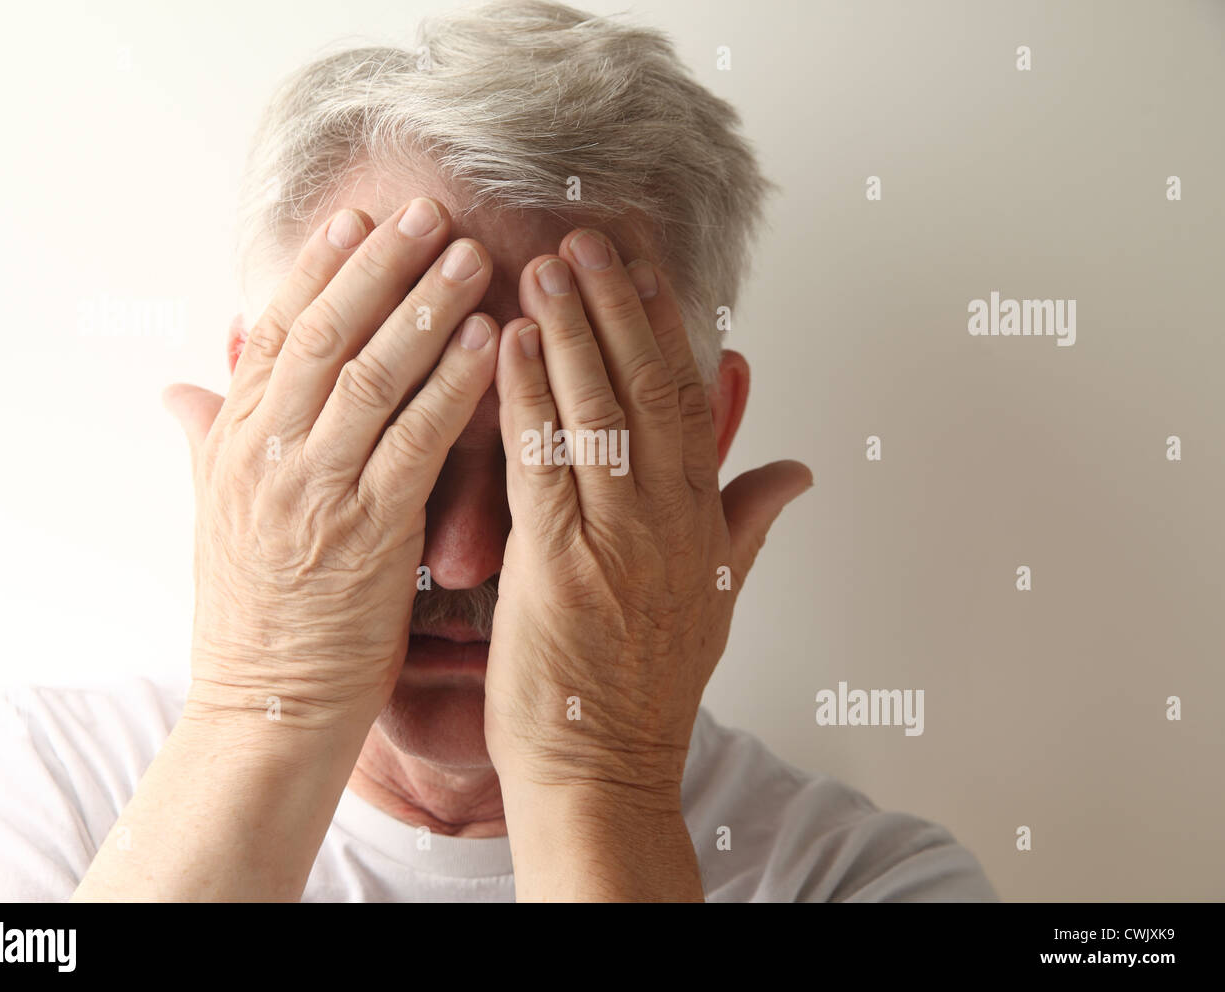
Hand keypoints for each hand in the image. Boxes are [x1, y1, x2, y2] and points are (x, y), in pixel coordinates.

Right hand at [163, 197, 498, 731]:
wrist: (266, 709)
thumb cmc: (256, 615)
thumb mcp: (215, 517)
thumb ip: (207, 441)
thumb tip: (181, 388)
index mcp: (233, 444)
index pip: (275, 333)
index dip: (318, 270)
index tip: (357, 219)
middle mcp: (266, 454)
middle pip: (324, 333)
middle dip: (379, 266)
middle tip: (427, 210)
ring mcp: (313, 488)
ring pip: (369, 373)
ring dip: (424, 306)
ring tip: (468, 255)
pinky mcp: (366, 530)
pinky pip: (414, 440)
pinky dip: (450, 385)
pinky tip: (487, 342)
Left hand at [487, 229, 812, 799]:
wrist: (603, 768)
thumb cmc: (645, 686)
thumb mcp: (718, 597)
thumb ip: (750, 521)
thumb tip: (795, 470)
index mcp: (700, 520)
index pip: (688, 399)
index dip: (664, 326)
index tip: (642, 268)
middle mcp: (665, 520)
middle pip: (646, 390)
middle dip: (613, 307)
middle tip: (584, 239)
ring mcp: (614, 541)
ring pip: (597, 413)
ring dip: (568, 332)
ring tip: (543, 267)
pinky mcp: (557, 567)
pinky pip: (543, 465)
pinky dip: (528, 398)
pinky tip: (509, 344)